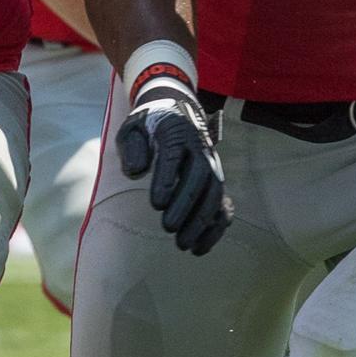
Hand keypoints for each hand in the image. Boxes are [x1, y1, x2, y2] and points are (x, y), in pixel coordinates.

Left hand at [117, 88, 231, 255]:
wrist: (174, 108)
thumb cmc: (148, 123)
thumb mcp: (133, 127)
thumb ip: (132, 147)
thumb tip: (135, 172)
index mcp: (175, 131)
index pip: (173, 155)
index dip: (167, 180)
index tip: (156, 204)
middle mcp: (199, 147)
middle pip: (199, 177)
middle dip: (187, 206)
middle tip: (168, 229)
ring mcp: (211, 165)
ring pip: (215, 194)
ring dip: (203, 222)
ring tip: (185, 245)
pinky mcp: (216, 180)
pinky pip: (223, 205)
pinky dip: (216, 227)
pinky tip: (201, 247)